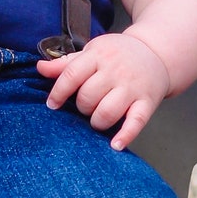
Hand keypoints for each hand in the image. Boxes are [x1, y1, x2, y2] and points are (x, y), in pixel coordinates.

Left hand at [37, 32, 169, 148]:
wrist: (156, 53)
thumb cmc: (118, 55)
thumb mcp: (92, 52)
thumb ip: (66, 63)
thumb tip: (40, 68)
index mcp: (98, 55)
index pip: (72, 75)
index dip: (58, 93)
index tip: (52, 105)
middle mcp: (116, 70)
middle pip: (88, 96)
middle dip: (82, 107)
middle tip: (86, 106)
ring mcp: (133, 86)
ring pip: (107, 112)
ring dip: (97, 122)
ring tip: (98, 119)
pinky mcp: (147, 101)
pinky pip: (136, 122)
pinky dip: (125, 135)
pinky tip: (115, 145)